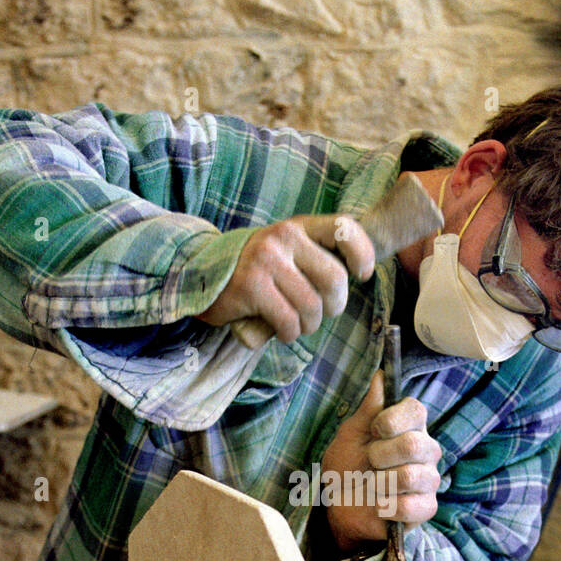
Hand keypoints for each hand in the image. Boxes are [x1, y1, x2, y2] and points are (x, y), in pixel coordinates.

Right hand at [197, 214, 374, 343]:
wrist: (198, 274)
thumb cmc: (254, 271)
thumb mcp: (286, 252)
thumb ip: (314, 257)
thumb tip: (356, 274)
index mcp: (298, 227)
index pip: (344, 228)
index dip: (362, 254)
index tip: (361, 274)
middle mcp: (283, 237)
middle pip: (335, 280)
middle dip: (333, 306)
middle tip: (319, 313)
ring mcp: (266, 261)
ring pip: (312, 307)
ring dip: (309, 326)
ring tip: (296, 324)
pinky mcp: (251, 286)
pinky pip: (289, 322)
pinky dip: (289, 334)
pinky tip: (280, 330)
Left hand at [322, 371, 441, 551]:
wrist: (338, 507)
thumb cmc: (347, 467)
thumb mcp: (351, 435)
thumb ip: (368, 409)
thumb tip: (380, 376)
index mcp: (409, 427)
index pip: (416, 411)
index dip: (393, 420)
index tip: (375, 429)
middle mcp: (425, 451)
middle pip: (415, 445)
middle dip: (381, 455)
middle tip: (369, 462)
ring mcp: (428, 480)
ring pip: (411, 476)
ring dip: (380, 483)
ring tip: (371, 486)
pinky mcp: (426, 508)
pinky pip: (410, 506)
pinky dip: (386, 507)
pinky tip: (379, 506)